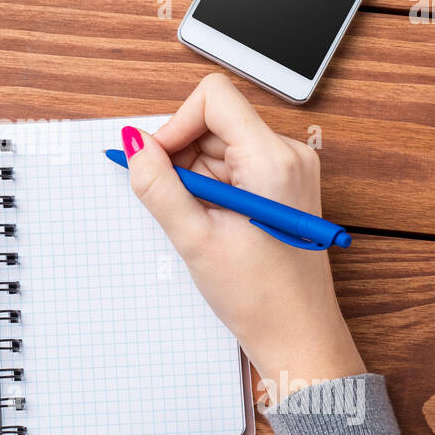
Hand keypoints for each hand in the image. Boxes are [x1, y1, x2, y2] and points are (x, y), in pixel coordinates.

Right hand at [123, 73, 364, 398]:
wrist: (299, 336)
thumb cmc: (261, 297)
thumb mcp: (195, 240)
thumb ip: (158, 186)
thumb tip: (135, 145)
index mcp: (273, 159)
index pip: (214, 98)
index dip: (175, 125)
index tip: (157, 161)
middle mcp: (288, 154)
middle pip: (215, 122)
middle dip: (182, 157)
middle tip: (177, 206)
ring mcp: (289, 169)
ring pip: (220, 145)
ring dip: (196, 177)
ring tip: (202, 225)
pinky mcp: (283, 184)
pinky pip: (234, 165)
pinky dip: (212, 188)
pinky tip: (214, 225)